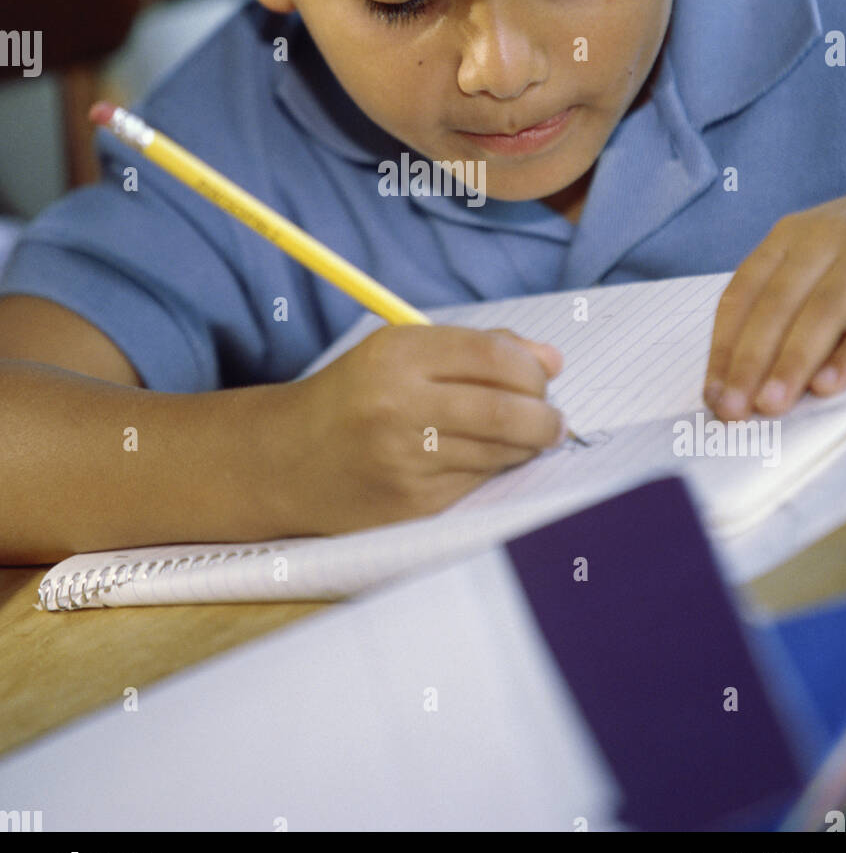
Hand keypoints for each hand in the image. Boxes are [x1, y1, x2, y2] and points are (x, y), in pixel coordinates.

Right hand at [265, 325, 564, 534]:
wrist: (286, 459)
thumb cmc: (356, 396)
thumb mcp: (401, 352)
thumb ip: (477, 347)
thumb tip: (552, 361)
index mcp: (396, 355)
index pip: (494, 357)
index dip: (532, 369)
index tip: (544, 377)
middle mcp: (398, 406)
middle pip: (507, 410)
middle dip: (545, 417)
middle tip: (553, 420)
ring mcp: (404, 461)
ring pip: (499, 452)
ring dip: (524, 446)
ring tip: (519, 437)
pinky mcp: (410, 505)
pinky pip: (476, 485)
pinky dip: (490, 472)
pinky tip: (475, 461)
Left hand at [703, 191, 845, 419]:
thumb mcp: (809, 262)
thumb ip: (779, 308)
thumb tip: (740, 381)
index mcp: (786, 239)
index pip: (743, 294)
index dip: (724, 347)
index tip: (713, 394)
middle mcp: (820, 241)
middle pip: (776, 304)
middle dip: (751, 360)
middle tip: (736, 409)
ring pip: (821, 311)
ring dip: (793, 361)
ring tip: (772, 403)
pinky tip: (827, 384)